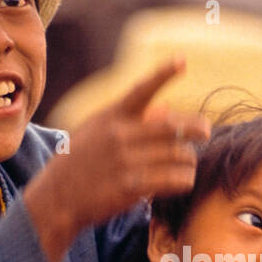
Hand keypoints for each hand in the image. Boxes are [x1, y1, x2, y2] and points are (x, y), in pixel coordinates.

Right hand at [22, 58, 207, 261]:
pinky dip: (184, 181)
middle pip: (173, 127)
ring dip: (189, 161)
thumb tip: (167, 108)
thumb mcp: (96, 133)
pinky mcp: (131, 187)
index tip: (182, 61)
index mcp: (111, 117)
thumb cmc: (78, 164)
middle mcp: (119, 135)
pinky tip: (182, 182)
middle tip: (206, 133)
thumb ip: (131, 120)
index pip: (141, 89)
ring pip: (178, 156)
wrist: (55, 200)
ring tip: (187, 166)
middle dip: (197, 128)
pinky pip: (173, 180)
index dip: (163, 73)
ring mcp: (125, 161)